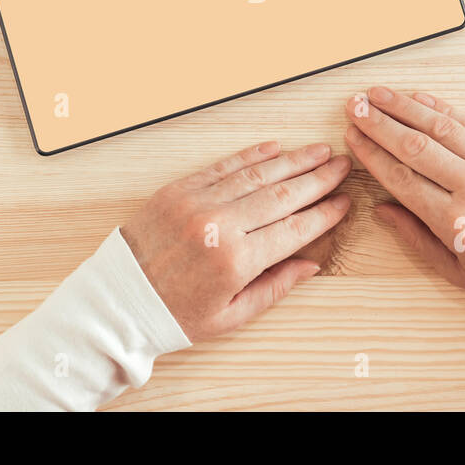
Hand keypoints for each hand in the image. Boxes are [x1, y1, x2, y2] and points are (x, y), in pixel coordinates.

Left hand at [121, 141, 350, 341]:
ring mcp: (198, 203)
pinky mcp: (179, 189)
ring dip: (292, 161)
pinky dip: (251, 156)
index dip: (324, 214)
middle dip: (317, 179)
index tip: (345, 202)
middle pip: (282, 196)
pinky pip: (223, 167)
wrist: (119, 299)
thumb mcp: (230, 316)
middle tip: (343, 166)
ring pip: (257, 175)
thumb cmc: (176, 313)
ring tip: (319, 151)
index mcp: (236, 262)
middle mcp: (220, 226)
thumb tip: (311, 265)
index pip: (294, 230)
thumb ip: (274, 288)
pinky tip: (275, 148)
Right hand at [344, 88, 464, 317]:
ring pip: (441, 127)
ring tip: (378, 93)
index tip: (351, 136)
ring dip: (405, 106)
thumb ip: (415, 237)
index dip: (371, 153)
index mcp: (455, 221)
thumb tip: (381, 209)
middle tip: (353, 105)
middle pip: (414, 145)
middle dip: (379, 122)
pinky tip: (421, 98)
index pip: (400, 177)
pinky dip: (443, 109)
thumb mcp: (459, 271)